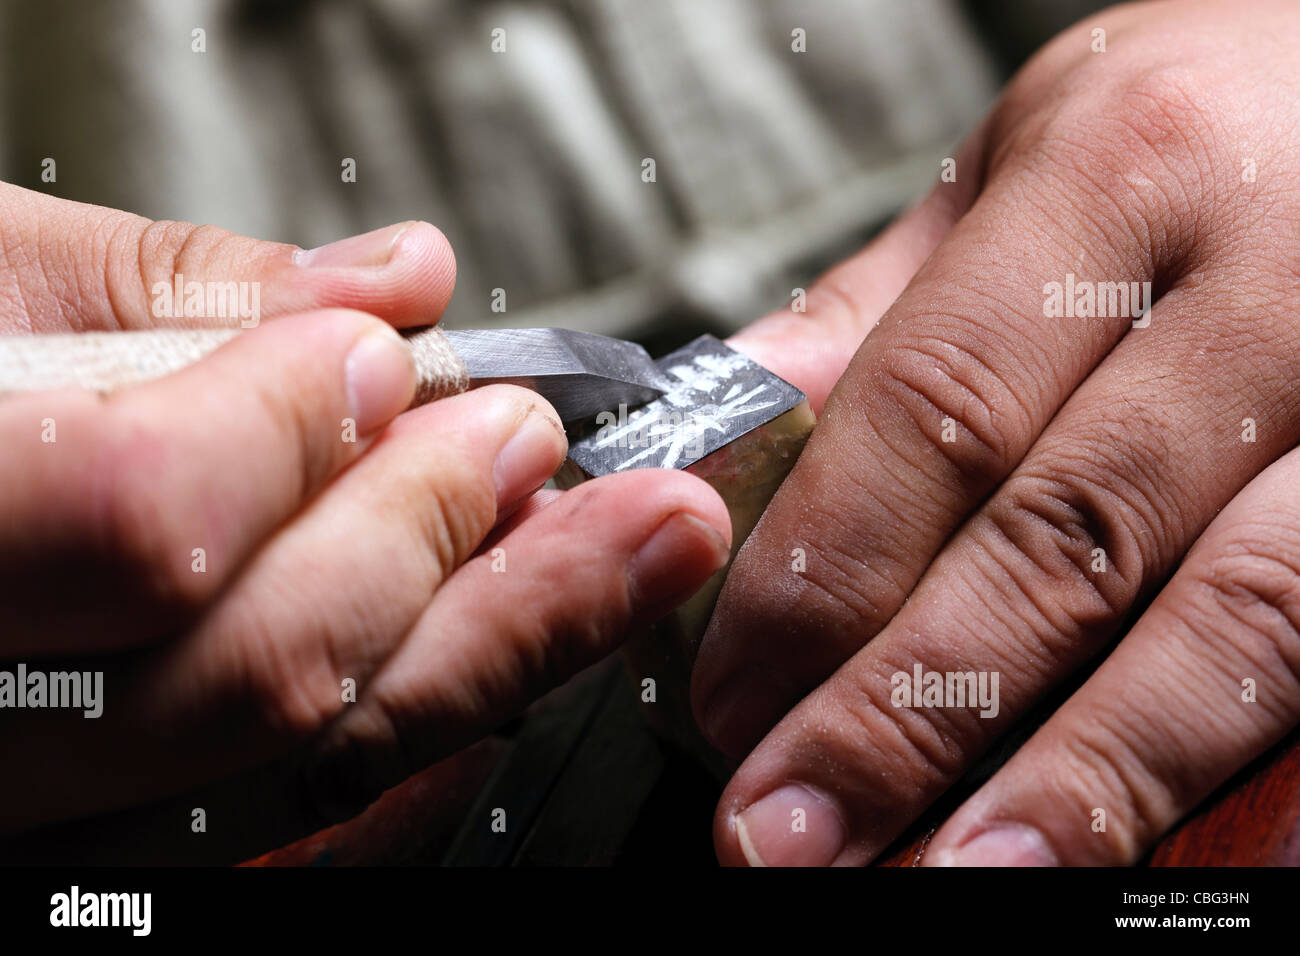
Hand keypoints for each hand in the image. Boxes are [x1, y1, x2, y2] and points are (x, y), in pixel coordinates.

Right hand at [0, 183, 730, 855]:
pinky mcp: (105, 839)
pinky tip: (505, 624)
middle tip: (530, 433)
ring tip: (619, 537)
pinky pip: (292, 805)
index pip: (141, 517)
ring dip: (493, 632)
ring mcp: (39, 814)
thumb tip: (392, 285)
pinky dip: (422, 702)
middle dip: (433, 531)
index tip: (384, 351)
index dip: (291, 425)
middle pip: (255, 672)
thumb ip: (161, 294)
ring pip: (299, 759)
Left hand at [695, 0, 1299, 864]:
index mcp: (1121, 175)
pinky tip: (1137, 841)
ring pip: (1234, 616)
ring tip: (949, 880)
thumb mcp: (1036, 164)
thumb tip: (728, 426)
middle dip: (910, 705)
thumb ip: (886, 308)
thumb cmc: (1204, 132)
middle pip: (1065, 534)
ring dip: (1081, 773)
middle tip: (786, 827)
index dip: (821, 570)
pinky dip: (1232, 758)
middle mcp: (1271, 282)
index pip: (937, 406)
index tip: (731, 691)